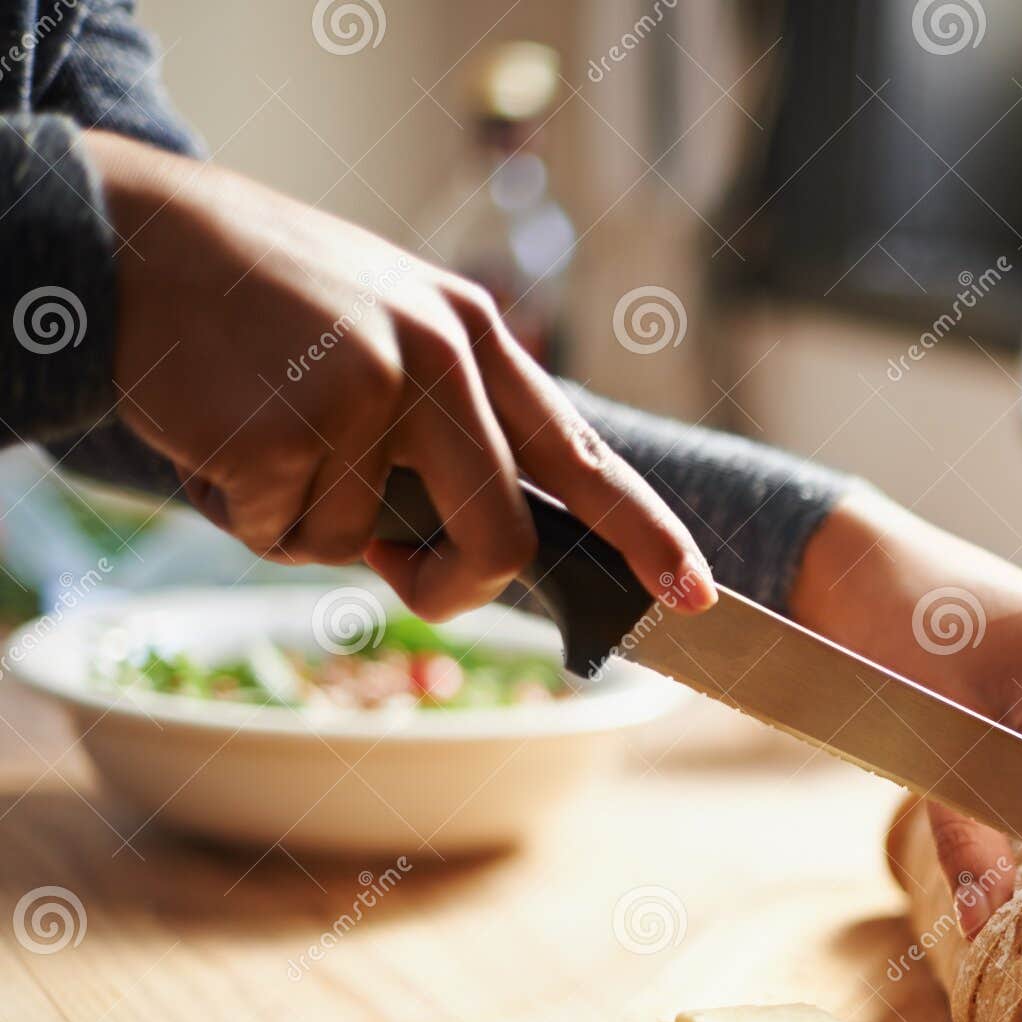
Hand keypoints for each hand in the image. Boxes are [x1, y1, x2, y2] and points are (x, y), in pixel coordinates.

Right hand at [83, 131, 714, 620]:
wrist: (134, 237)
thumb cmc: (266, 303)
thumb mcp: (386, 332)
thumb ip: (449, 426)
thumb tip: (480, 546)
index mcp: (472, 338)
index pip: (581, 458)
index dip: (644, 534)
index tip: (694, 592)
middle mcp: (440, 361)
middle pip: (498, 542)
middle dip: (447, 585)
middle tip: (396, 567)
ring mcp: (370, 391)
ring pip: (362, 545)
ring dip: (303, 521)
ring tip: (259, 426)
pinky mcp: (293, 427)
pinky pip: (281, 533)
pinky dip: (240, 509)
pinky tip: (216, 428)